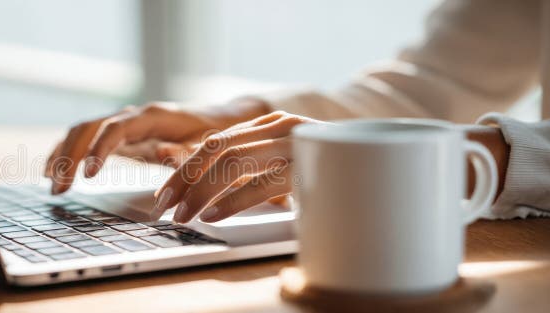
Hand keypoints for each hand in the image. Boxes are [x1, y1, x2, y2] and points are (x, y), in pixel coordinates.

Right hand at [44, 98, 271, 194]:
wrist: (218, 121)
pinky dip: (66, 153)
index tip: (89, 175)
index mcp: (153, 117)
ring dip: (63, 155)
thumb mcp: (206, 146)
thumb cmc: (214, 136)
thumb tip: (161, 153)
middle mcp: (133, 115)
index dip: (100, 149)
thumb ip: (186, 151)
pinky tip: (52, 172)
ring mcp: (122, 123)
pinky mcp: (118, 135)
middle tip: (59, 187)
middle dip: (71, 156)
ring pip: (81, 131)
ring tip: (50, 183)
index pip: (116, 127)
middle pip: (89, 127)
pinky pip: (84, 139)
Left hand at [154, 111, 325, 222]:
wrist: (385, 164)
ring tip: (186, 215)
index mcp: (270, 123)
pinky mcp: (309, 163)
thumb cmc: (329, 172)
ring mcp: (294, 141)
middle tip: (167, 208)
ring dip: (201, 192)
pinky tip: (215, 215)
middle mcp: (280, 126)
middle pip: (216, 150)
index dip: (184, 168)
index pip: (214, 142)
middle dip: (185, 180)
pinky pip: (261, 182)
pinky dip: (232, 200)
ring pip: (232, 163)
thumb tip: (203, 189)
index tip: (165, 194)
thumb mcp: (286, 163)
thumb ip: (252, 167)